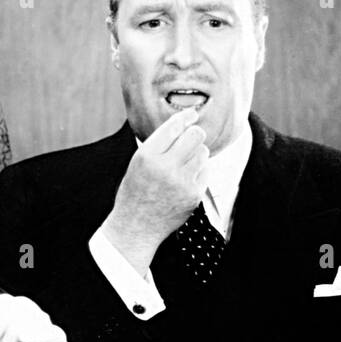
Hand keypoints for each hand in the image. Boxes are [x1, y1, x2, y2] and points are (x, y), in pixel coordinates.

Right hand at [101, 108, 207, 271]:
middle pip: (195, 136)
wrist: (136, 228)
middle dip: (194, 134)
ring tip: (184, 162)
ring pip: (203, 152)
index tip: (192, 113)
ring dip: (197, 153)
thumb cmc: (135, 191)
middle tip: (189, 140)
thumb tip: (186, 122)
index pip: (174, 127)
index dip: (186, 117)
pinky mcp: (193, 195)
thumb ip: (159, 144)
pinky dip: (198, 171)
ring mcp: (181, 183)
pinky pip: (205, 171)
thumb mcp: (137, 162)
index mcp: (147, 156)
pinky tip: (185, 179)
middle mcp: (165, 168)